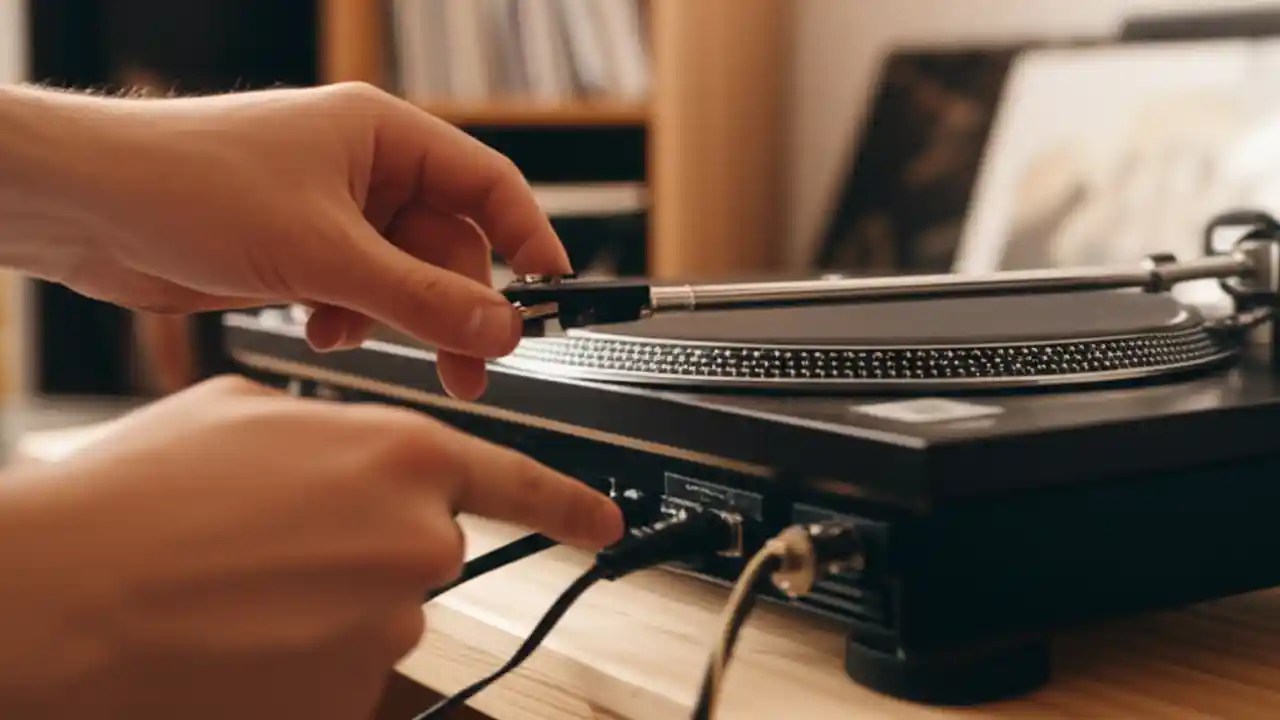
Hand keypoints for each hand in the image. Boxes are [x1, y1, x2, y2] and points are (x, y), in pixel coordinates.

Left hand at [0, 82, 567, 399]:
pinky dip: (350, 320)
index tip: (550, 291)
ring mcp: (331, 213)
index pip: (487, 184)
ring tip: (367, 344)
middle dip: (455, 307)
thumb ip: (420, 297)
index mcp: (382, 137)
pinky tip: (320, 330)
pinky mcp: (299, 252)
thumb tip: (498, 328)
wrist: (86, 210)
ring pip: (403, 278)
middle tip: (471, 364)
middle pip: (448, 245)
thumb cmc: (185, 183)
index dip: (527, 237)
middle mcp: (363, 171)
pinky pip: (358, 294)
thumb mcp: (324, 252)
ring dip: (395, 319)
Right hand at [0, 375, 621, 719]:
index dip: (572, 505)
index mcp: (403, 457)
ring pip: (381, 609)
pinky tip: (248, 629)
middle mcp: (416, 542)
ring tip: (247, 580)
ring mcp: (388, 626)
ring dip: (331, 600)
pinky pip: (347, 666)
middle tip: (284, 537)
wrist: (70, 592)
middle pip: (427, 547)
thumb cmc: (144, 495)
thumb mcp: (249, 410)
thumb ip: (334, 428)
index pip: (522, 483)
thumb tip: (349, 450)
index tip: (606, 523)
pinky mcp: (352, 696)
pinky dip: (309, 654)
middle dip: (371, 543)